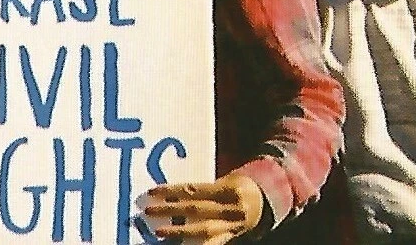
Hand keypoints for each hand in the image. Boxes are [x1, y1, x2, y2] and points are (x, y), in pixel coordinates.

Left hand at [142, 173, 264, 243]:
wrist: (266, 201)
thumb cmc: (240, 185)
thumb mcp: (226, 178)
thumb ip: (204, 186)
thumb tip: (173, 191)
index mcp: (229, 189)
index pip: (195, 190)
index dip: (173, 191)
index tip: (152, 192)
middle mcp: (231, 208)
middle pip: (196, 210)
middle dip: (170, 211)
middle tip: (149, 210)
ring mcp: (232, 225)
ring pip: (203, 230)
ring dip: (179, 232)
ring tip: (160, 232)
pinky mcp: (231, 237)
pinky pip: (213, 244)